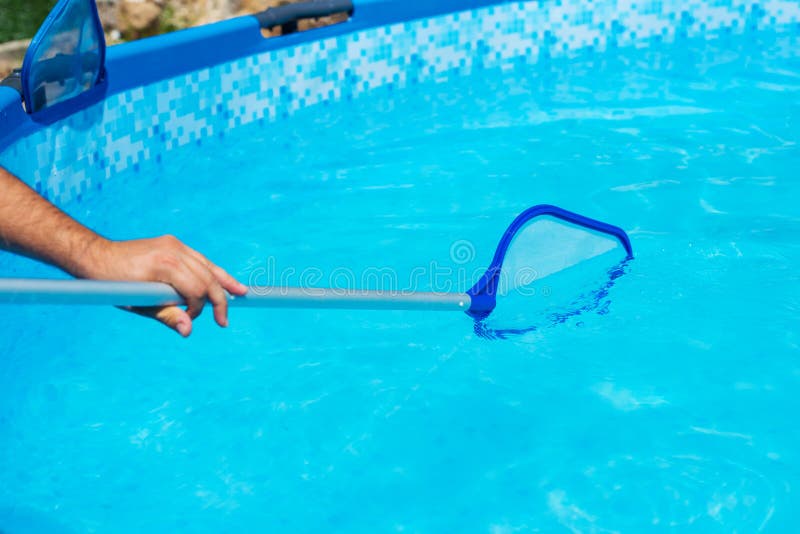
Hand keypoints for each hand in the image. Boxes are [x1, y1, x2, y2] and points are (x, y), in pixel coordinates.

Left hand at [86, 235, 247, 336]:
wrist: (96, 256)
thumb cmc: (113, 284)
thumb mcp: (137, 305)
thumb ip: (166, 316)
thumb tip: (188, 330)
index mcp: (165, 265)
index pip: (196, 289)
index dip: (198, 308)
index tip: (191, 320)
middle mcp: (174, 250)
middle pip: (207, 277)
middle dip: (218, 299)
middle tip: (224, 320)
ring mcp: (174, 244)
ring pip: (207, 266)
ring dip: (224, 281)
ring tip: (242, 292)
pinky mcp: (173, 243)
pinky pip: (199, 259)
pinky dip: (211, 271)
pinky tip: (223, 279)